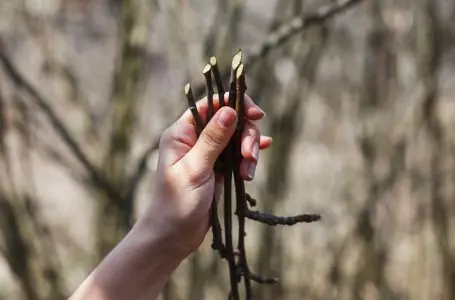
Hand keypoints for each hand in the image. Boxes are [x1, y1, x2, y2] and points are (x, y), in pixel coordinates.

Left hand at [143, 93, 271, 257]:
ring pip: (237, 139)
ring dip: (249, 152)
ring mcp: (209, 154)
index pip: (210, 105)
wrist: (174, 235)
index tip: (256, 114)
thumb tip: (230, 110)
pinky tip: (254, 164)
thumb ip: (213, 139)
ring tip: (248, 174)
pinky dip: (249, 159)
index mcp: (182, 133)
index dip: (234, 103)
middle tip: (248, 156)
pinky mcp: (219, 169)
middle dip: (245, 135)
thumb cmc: (177, 202)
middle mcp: (195, 139)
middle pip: (230, 121)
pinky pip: (239, 156)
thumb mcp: (196, 168)